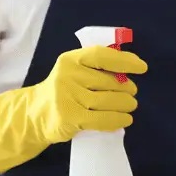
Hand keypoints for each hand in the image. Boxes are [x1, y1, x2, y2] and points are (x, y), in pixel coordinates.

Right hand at [0, 45, 146, 174]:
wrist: (34, 114)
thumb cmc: (64, 90)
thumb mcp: (75, 71)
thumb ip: (97, 67)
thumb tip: (131, 70)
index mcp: (71, 60)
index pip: (102, 55)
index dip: (125, 61)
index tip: (142, 68)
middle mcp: (68, 75)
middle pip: (110, 81)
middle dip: (127, 88)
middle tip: (132, 94)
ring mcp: (68, 97)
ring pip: (109, 100)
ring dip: (126, 105)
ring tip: (130, 106)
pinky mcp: (70, 118)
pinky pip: (102, 119)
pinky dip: (117, 120)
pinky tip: (125, 120)